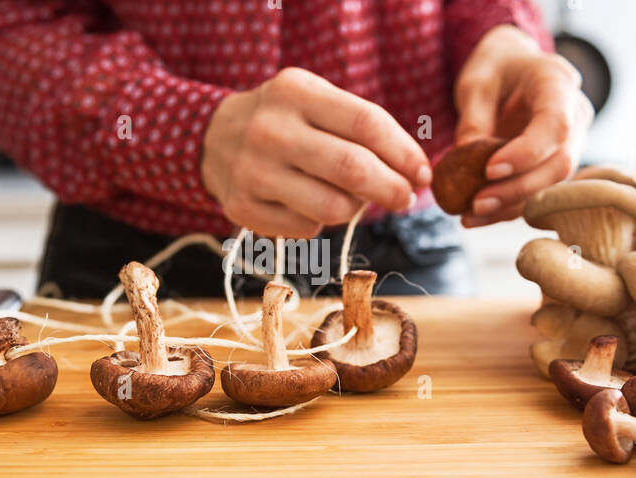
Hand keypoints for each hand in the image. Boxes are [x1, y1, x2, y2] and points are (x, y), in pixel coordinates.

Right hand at [202, 67, 431, 238]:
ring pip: (332, 207)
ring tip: (353, 199)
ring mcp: (251, 171)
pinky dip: (320, 221)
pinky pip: (306, 228)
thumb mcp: (315, 101)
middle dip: (392, 188)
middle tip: (405, 198)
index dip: (404, 153)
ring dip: (355, 208)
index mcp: (295, 92)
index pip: (367, 124)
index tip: (423, 173)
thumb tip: (414, 172)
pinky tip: (309, 204)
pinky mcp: (242, 208)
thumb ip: (361, 127)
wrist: (212, 139)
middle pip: (353, 169)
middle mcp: (269, 129)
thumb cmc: (285, 120)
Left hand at [453, 25, 593, 227]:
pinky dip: (509, 207)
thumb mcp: (476, 83)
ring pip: (552, 184)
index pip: (556, 124)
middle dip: (517, 189)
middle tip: (476, 203)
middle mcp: (575, 114)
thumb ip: (474, 120)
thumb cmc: (496, 68)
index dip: (527, 153)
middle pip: (560, 162)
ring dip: (511, 205)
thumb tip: (464, 166)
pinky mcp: (556, 162)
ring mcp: (572, 142)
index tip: (489, 170)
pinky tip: (477, 216)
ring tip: (470, 216)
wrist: (513, 67)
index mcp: (558, 83)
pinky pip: (539, 190)